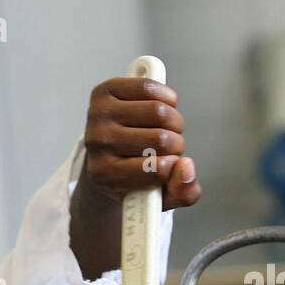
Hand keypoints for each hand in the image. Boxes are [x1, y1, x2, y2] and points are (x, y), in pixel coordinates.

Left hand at [81, 77, 200, 210]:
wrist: (106, 156)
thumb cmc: (134, 177)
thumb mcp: (158, 197)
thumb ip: (182, 193)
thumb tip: (187, 166)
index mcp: (105, 176)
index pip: (156, 170)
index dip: (173, 165)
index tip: (167, 164)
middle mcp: (97, 145)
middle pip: (161, 138)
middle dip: (177, 142)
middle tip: (169, 146)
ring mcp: (97, 116)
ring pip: (159, 111)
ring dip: (174, 120)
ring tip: (166, 128)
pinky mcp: (104, 91)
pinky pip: (149, 87)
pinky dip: (167, 97)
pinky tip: (162, 107)